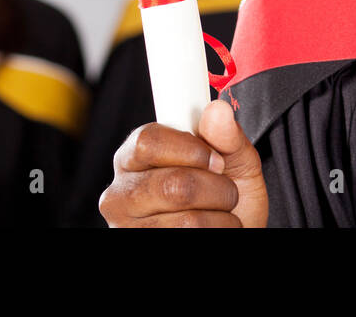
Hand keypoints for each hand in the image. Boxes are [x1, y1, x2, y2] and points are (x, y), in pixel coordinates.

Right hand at [99, 99, 268, 226]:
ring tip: (220, 214)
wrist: (229, 233)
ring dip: (221, 216)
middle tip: (227, 192)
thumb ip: (227, 137)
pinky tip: (211, 229)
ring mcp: (127, 228)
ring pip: (188, 220)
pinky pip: (191, 237)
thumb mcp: (235, 163)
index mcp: (134, 158)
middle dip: (216, 188)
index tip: (216, 161)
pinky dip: (219, 232)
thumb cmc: (226, 200)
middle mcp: (121, 194)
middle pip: (172, 184)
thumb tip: (217, 110)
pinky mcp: (139, 245)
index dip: (191, 149)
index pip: (148, 141)